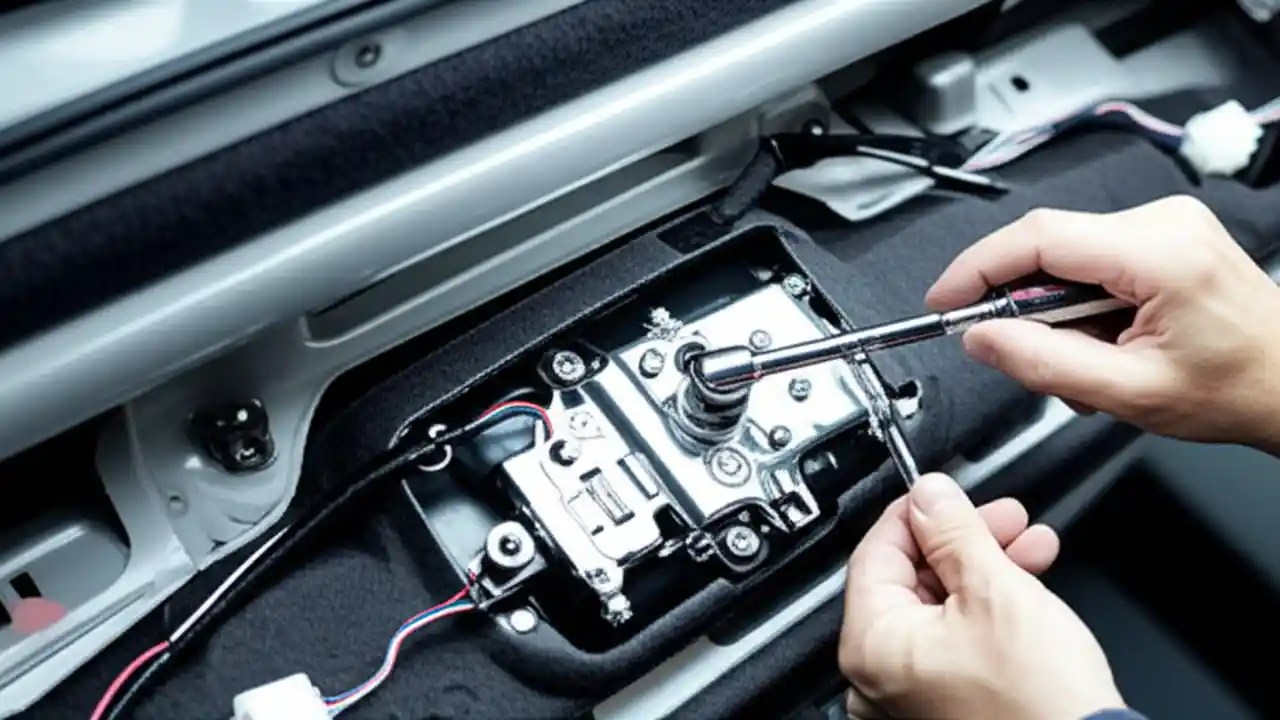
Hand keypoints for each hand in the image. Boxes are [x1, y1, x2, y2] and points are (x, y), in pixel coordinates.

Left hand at [839, 474, 1122, 719]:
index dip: (917, 513)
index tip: (946, 492)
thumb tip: (930, 495)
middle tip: (1003, 516)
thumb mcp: (997, 590)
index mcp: (871, 647)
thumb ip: (954, 532)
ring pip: (939, 608)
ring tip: (1029, 544)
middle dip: (964, 540)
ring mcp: (909, 696)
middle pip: (910, 580)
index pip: (875, 553)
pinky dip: (987, 609)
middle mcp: (878, 677)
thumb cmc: (1041, 705)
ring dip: (985, 568)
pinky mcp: (944, 707)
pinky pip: (953, 641)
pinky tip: (1025, 580)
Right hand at [927, 195, 1279, 449]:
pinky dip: (1077, 304)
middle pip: (1046, 246)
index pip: (1038, 238)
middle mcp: (1163, 222)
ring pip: (1063, 257)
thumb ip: (1043, 364)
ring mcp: (1164, 224)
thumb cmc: (1237, 389)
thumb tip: (980, 338)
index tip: (944, 300)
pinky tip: (1103, 341)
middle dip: (1021, 304)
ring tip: (1087, 362)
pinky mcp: (1162, 234)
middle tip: (1021, 354)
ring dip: (1053, 312)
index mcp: (1159, 253)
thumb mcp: (1128, 393)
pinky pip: (1088, 259)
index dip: (976, 268)